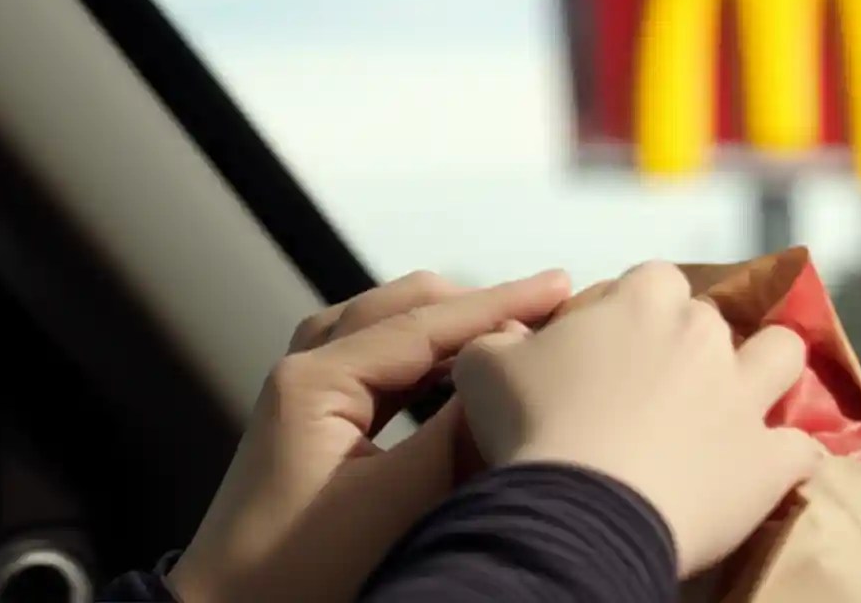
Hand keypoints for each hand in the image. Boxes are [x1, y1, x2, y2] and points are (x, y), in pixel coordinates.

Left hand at [168, 269, 570, 601]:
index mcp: (315, 380)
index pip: (424, 322)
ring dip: (450, 328)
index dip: (499, 303)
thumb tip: (509, 378)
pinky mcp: (310, 423)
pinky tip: (462, 373)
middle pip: (402, 308)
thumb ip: (457, 434)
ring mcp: (302, 394)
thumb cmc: (300, 575)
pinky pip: (377, 364)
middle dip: (475, 305)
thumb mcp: (395, 504)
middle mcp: (303, 371)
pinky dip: (426, 359)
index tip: (561, 286)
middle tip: (546, 308)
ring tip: (514, 333)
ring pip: (388, 330)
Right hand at [452, 261, 820, 578]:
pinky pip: (800, 448)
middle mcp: (702, 337)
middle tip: (653, 382)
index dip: (635, 305)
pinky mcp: (768, 460)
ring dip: (765, 369)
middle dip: (690, 341)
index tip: (609, 340)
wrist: (580, 512)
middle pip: (711, 317)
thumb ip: (501, 340)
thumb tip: (510, 337)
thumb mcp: (486, 368)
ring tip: (738, 398)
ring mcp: (743, 397)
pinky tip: (761, 470)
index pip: (654, 277)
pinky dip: (784, 457)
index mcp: (641, 305)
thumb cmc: (530, 426)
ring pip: (782, 355)